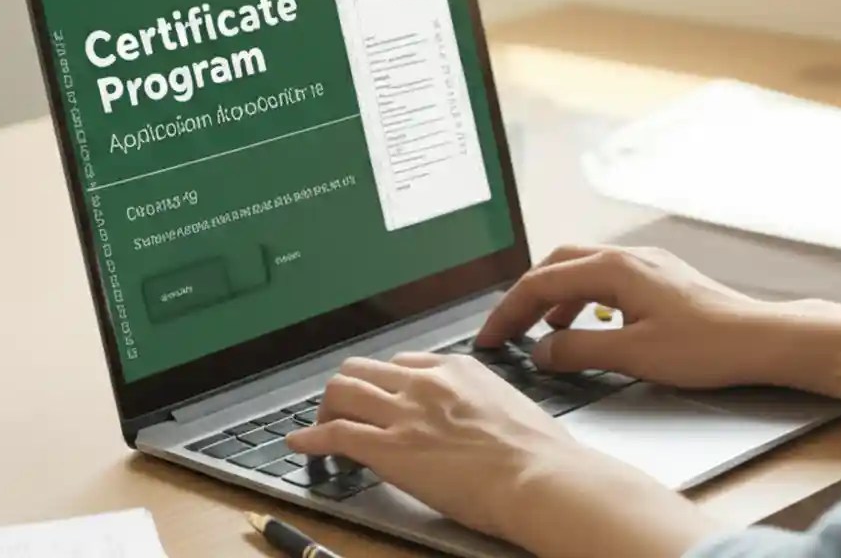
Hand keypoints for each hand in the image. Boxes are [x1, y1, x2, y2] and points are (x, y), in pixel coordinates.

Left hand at [286, 352, 708, 556]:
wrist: (538, 477)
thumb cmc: (539, 453)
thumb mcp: (510, 407)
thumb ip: (481, 402)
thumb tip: (475, 417)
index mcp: (457, 369)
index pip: (403, 363)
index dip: (385, 381)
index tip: (381, 396)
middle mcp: (425, 382)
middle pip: (364, 369)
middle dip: (348, 387)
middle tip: (344, 408)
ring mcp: (404, 413)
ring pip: (342, 391)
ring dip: (326, 407)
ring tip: (320, 424)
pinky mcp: (389, 449)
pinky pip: (335, 432)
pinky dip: (311, 437)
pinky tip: (302, 444)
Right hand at [476, 244, 791, 387]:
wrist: (762, 339)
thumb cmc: (706, 346)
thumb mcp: (632, 355)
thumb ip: (579, 350)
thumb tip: (541, 350)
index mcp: (615, 269)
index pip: (542, 283)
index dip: (509, 311)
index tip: (490, 337)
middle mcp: (628, 257)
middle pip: (557, 264)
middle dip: (526, 296)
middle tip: (507, 328)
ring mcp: (646, 264)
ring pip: (582, 269)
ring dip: (555, 296)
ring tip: (543, 331)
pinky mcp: (660, 278)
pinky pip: (605, 278)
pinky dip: (582, 299)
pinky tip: (587, 325)